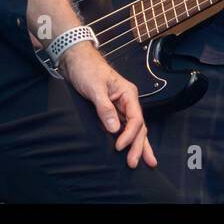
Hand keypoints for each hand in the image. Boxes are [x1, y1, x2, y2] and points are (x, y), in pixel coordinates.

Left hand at [60, 43, 155, 168]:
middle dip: (139, 145)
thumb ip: (105, 108)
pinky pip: (124, 127)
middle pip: (138, 126)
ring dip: (138, 145)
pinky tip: (131, 149)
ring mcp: (122, 106)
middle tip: (135, 163)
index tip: (118, 147)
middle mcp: (128, 101)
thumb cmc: (87, 70)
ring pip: (134, 128)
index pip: (135, 118)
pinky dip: (129, 139)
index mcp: (128, 94)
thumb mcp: (94, 88)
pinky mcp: (113, 111)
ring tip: (146, 162)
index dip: (128, 135)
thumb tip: (114, 129)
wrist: (76, 60)